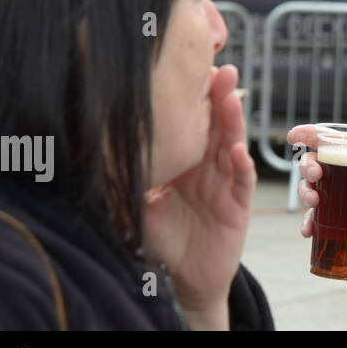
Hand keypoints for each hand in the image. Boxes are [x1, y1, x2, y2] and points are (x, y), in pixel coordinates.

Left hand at [144, 64, 254, 328]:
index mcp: (186, 162)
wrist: (187, 277)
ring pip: (232, 146)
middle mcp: (208, 167)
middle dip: (220, 97)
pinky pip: (241, 181)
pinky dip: (241, 166)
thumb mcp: (141, 205)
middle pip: (217, 126)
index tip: (191, 71)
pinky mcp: (238, 205)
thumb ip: (133, 181)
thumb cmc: (164, 238)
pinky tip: (238, 151)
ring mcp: (226, 183)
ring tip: (231, 97)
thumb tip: (105, 154)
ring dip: (234, 122)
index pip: (193, 124)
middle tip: (221, 70)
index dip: (194, 99)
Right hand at [287, 124, 346, 246]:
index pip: (322, 139)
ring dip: (305, 194)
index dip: (305, 134)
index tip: (293, 136)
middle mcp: (333, 171)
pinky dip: (307, 223)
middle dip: (307, 167)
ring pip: (306, 188)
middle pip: (309, 163)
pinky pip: (311, 217)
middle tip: (316, 175)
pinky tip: (308, 229)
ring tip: (315, 202)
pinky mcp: (329, 214)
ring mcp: (329, 193)